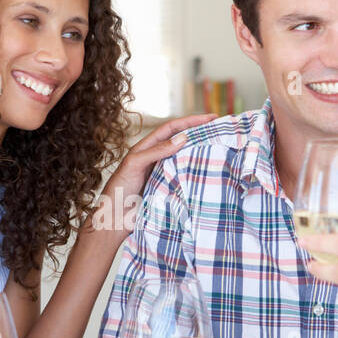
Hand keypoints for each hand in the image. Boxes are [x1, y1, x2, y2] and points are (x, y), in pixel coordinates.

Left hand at [94, 114, 215, 236]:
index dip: (191, 121)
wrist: (115, 219)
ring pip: (185, 159)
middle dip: (200, 133)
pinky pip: (186, 177)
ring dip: (201, 152)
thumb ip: (156, 151)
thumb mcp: (135, 164)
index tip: (211, 118)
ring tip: (221, 147)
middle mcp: (157, 158)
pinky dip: (197, 172)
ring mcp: (164, 174)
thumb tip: (183, 138)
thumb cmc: (120, 189)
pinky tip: (209, 171)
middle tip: (221, 129)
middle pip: (181, 141)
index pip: (172, 128)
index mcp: (147, 148)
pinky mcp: (169, 190)